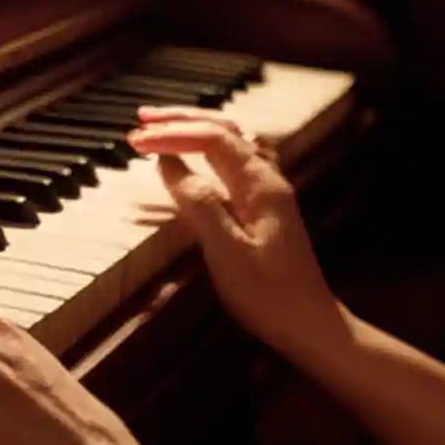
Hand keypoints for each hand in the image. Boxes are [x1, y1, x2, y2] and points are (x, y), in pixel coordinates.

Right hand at [127, 106, 352, 362]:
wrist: (310, 326)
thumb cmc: (269, 294)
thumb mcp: (227, 252)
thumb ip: (199, 204)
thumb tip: (168, 165)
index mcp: (260, 185)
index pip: (212, 141)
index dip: (172, 135)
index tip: (134, 141)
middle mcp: (267, 180)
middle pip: (224, 131)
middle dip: (181, 121)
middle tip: (141, 119)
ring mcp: (268, 193)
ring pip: (231, 143)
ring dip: (195, 129)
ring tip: (162, 126)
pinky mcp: (264, 209)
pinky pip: (234, 162)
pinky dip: (208, 149)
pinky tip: (197, 156)